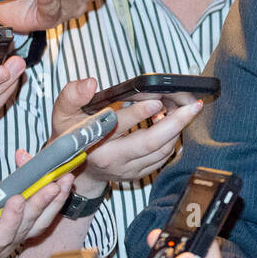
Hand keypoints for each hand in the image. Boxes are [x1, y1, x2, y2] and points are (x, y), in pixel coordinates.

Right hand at [0, 178, 70, 257]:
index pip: (0, 238)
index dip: (10, 220)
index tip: (16, 199)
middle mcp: (4, 244)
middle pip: (27, 225)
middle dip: (41, 203)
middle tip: (53, 182)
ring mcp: (16, 235)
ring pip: (41, 219)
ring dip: (55, 199)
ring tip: (66, 177)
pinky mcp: (23, 224)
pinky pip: (42, 210)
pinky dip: (51, 193)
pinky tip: (59, 174)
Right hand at [51, 78, 200, 191]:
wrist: (74, 169)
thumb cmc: (71, 136)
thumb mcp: (63, 113)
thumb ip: (72, 95)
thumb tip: (90, 83)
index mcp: (93, 142)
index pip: (118, 126)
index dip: (139, 112)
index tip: (157, 99)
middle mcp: (113, 159)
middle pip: (151, 143)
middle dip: (176, 122)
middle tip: (193, 104)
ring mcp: (128, 170)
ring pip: (162, 150)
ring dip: (177, 128)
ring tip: (182, 108)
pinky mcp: (138, 174)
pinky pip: (163, 157)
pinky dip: (172, 139)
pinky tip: (173, 123)